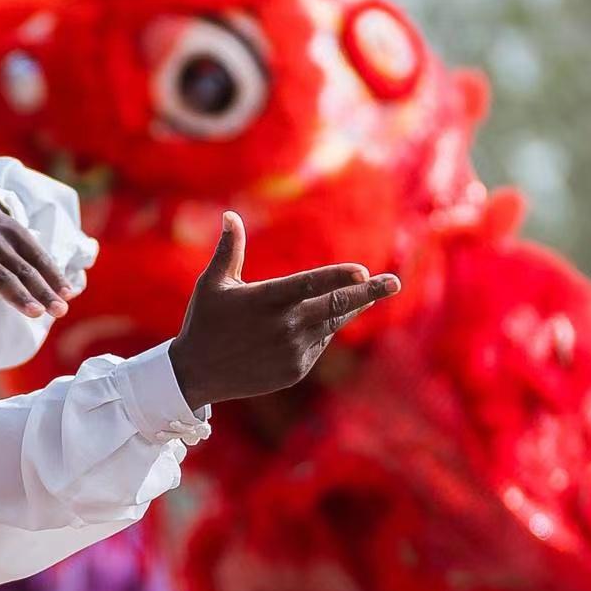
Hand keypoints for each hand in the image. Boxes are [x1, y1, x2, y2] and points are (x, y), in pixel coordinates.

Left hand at [0, 192, 78, 340]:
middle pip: (2, 273)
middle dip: (20, 292)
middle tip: (38, 313)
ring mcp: (0, 237)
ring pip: (25, 265)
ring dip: (45, 287)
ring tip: (60, 309)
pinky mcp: (19, 232)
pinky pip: (39, 255)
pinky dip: (54, 273)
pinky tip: (68, 292)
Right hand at [167, 213, 400, 407]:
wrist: (196, 374)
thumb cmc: (204, 322)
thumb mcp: (212, 284)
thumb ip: (229, 250)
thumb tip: (231, 216)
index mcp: (265, 300)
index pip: (309, 285)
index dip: (338, 277)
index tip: (363, 270)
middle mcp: (283, 327)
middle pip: (335, 307)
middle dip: (369, 293)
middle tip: (394, 282)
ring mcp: (291, 352)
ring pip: (331, 325)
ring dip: (349, 309)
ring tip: (369, 294)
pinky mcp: (295, 371)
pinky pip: (318, 345)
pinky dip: (322, 331)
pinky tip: (316, 322)